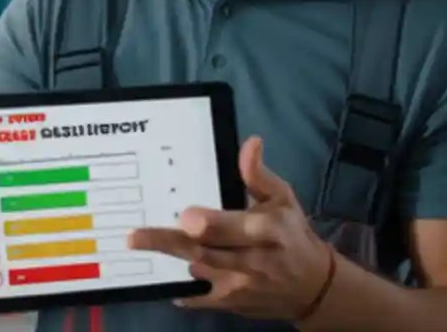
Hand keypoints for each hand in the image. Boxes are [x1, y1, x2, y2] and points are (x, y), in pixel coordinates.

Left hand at [127, 137, 334, 320]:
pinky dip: (180, 287)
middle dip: (170, 243)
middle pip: (207, 252)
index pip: (238, 229)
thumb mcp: (283, 199)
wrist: (312, 287)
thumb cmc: (291, 235)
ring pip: (199, 271)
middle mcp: (255, 262)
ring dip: (171, 259)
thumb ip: (258, 175)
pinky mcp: (232, 304)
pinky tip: (160, 273)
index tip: (186, 217)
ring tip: (140, 244)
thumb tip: (249, 143)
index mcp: (270, 231)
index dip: (212, 225)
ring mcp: (241, 287)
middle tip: (134, 237)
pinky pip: (197, 297)